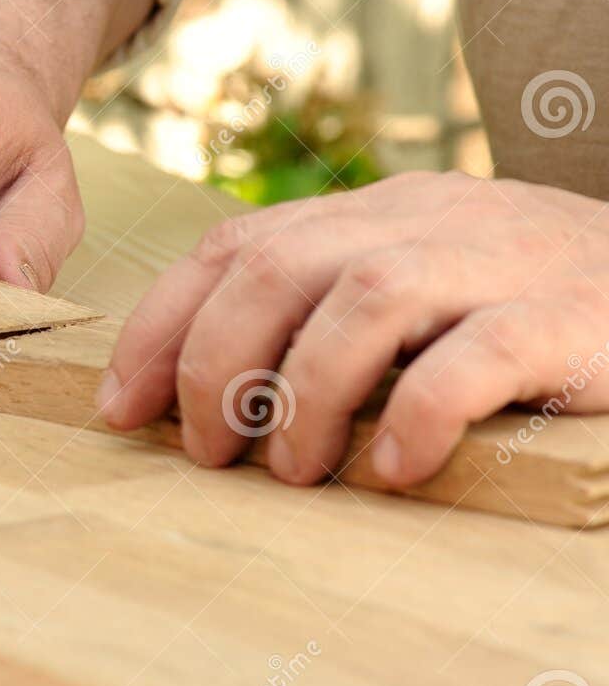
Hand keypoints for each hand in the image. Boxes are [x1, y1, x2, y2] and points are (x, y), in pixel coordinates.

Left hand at [98, 172, 608, 486]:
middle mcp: (423, 221)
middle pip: (279, 268)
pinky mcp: (565, 319)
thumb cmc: (525, 304)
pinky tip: (394, 470)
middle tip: (205, 451)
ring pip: (364, 301)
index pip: (236, 247)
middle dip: (216, 364)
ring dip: (303, 394)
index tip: (121, 403)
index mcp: (373, 213)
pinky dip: (417, 415)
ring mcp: (496, 261)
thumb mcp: (416, 283)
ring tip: (290, 472)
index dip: (163, 325)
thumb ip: (324, 307)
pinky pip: (473, 359)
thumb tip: (201, 385)